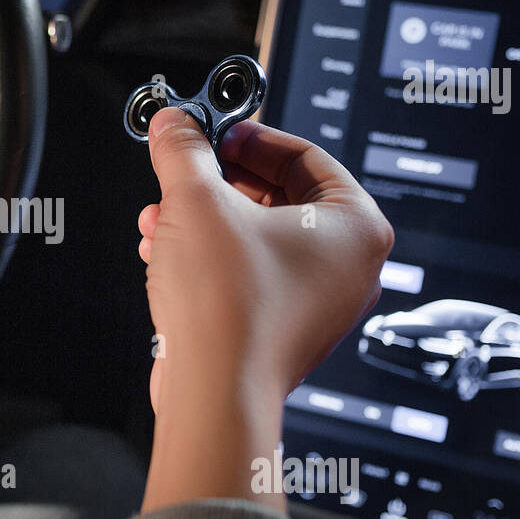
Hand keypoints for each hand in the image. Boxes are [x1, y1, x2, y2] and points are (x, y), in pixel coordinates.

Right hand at [137, 109, 392, 512]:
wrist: (213, 393)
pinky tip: (164, 254)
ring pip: (255, 239)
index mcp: (357, 227)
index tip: (213, 134)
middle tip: (185, 171)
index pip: (306, 156)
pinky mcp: (280, 331)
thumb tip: (174, 126)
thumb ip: (184, 150)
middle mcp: (348, 269)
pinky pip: (247, 277)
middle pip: (278, 197)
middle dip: (218, 184)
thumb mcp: (196, 200)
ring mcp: (316, 305)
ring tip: (162, 218)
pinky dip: (207, 260)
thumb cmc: (229, 308)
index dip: (250, 138)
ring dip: (203, 222)